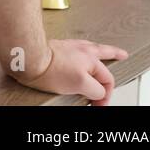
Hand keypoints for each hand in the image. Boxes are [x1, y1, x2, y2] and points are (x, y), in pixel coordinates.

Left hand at [12, 39, 128, 104]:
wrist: (27, 56)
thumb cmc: (48, 67)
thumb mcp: (79, 84)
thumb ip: (95, 89)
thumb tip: (98, 92)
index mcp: (90, 58)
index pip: (107, 79)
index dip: (105, 95)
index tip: (98, 105)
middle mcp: (81, 50)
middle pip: (103, 52)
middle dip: (114, 54)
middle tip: (122, 55)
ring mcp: (68, 46)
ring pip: (89, 46)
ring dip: (100, 48)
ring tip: (106, 48)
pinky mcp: (56, 45)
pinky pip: (74, 44)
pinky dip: (82, 46)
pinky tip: (79, 46)